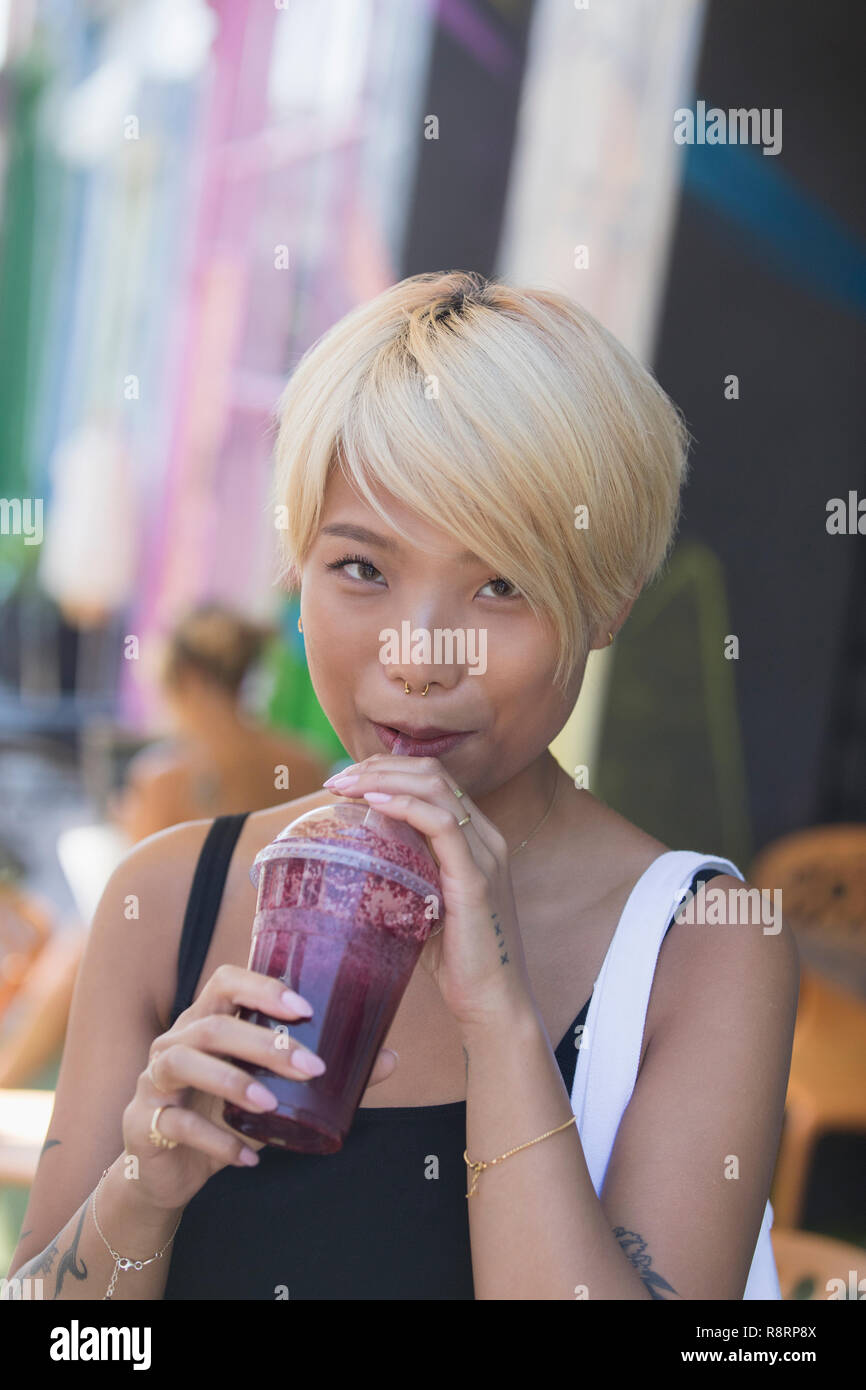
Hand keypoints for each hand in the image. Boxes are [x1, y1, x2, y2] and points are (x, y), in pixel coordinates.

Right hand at [123, 965, 397, 1211]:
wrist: (168, 1172)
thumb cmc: (224, 1116)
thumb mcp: (273, 1093)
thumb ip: (323, 1076)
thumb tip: (391, 1058)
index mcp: (207, 1021)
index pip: (224, 981)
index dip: (261, 987)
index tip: (304, 1008)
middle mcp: (176, 1040)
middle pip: (213, 1025)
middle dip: (264, 1044)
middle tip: (312, 1067)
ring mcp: (155, 1079)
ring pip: (186, 1062)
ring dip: (232, 1083)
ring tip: (271, 1104)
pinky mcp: (143, 1121)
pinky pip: (175, 1125)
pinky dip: (215, 1141)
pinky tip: (246, 1158)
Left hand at [324, 755, 536, 1027]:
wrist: (491, 1003)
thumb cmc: (454, 960)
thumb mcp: (424, 904)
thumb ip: (404, 875)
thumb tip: (354, 862)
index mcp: (476, 838)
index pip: (433, 779)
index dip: (388, 769)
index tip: (346, 780)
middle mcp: (486, 837)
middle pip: (432, 772)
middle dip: (378, 766)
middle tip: (336, 780)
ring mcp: (485, 854)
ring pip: (436, 787)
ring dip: (384, 779)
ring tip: (345, 786)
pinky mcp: (477, 878)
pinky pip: (443, 824)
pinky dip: (406, 806)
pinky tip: (375, 804)